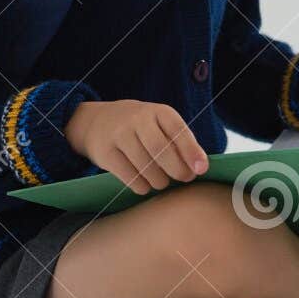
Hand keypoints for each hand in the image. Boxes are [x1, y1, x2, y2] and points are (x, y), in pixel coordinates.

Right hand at [63, 99, 208, 194]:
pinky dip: (142, 186)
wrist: (97, 122)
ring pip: (145, 166)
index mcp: (158, 111)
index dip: (191, 150)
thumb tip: (200, 167)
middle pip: (160, 149)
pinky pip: (129, 176)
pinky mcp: (105, 152)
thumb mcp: (160, 125)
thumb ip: (180, 142)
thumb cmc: (140, 128)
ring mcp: (119, 134)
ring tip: (162, 181)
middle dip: (177, 169)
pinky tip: (145, 184)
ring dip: (159, 180)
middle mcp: (137, 119)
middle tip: (184, 178)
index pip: (177, 129)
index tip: (201, 169)